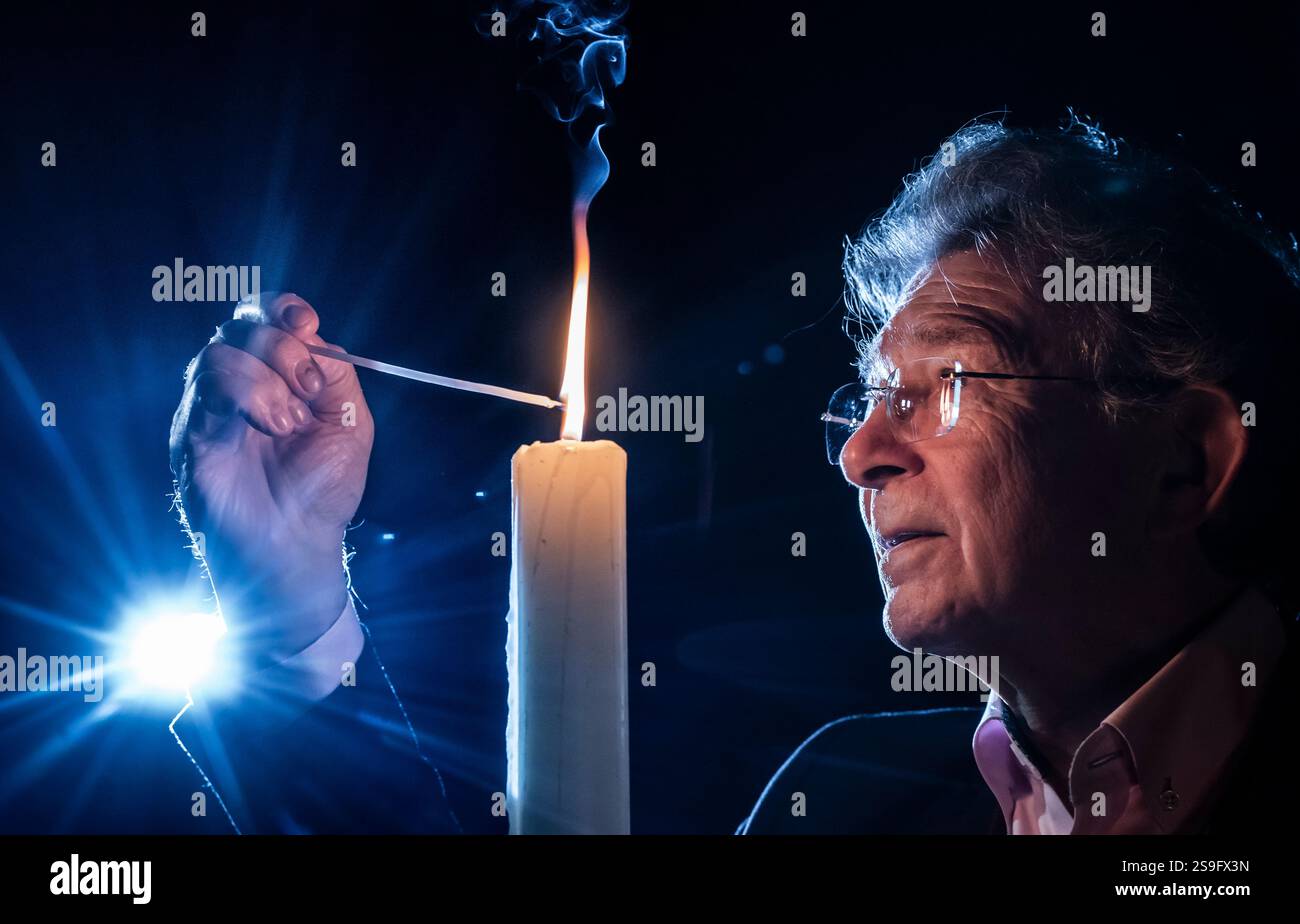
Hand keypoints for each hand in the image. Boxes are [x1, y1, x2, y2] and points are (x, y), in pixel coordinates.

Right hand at [170, 293, 373, 661]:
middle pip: (240, 323)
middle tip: (310, 389)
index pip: (265, 314)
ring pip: (219, 352)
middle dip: (282, 346)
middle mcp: (239, 382)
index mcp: (278, 374)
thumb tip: (313, 332)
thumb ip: (337, 372)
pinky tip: (269, 428)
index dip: (282, 307)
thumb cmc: (322, 488)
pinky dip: (245, 396)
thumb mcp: (350, 422)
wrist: (298, 543)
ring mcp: (211, 406)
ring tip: (289, 424)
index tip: (307, 323)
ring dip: (266, 379)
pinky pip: (206, 389)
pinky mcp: (192, 433)